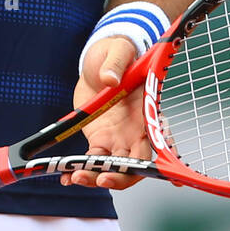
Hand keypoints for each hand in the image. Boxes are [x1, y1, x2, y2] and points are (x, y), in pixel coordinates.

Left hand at [61, 37, 150, 192]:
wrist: (97, 61)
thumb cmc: (115, 53)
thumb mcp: (117, 51)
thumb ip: (115, 63)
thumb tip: (109, 78)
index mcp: (146, 112)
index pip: (159, 141)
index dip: (163, 162)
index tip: (160, 177)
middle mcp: (135, 131)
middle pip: (135, 165)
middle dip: (120, 177)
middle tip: (101, 179)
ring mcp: (117, 138)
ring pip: (112, 169)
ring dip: (96, 177)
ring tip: (75, 177)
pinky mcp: (99, 140)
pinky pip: (91, 162)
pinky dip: (80, 170)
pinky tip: (66, 176)